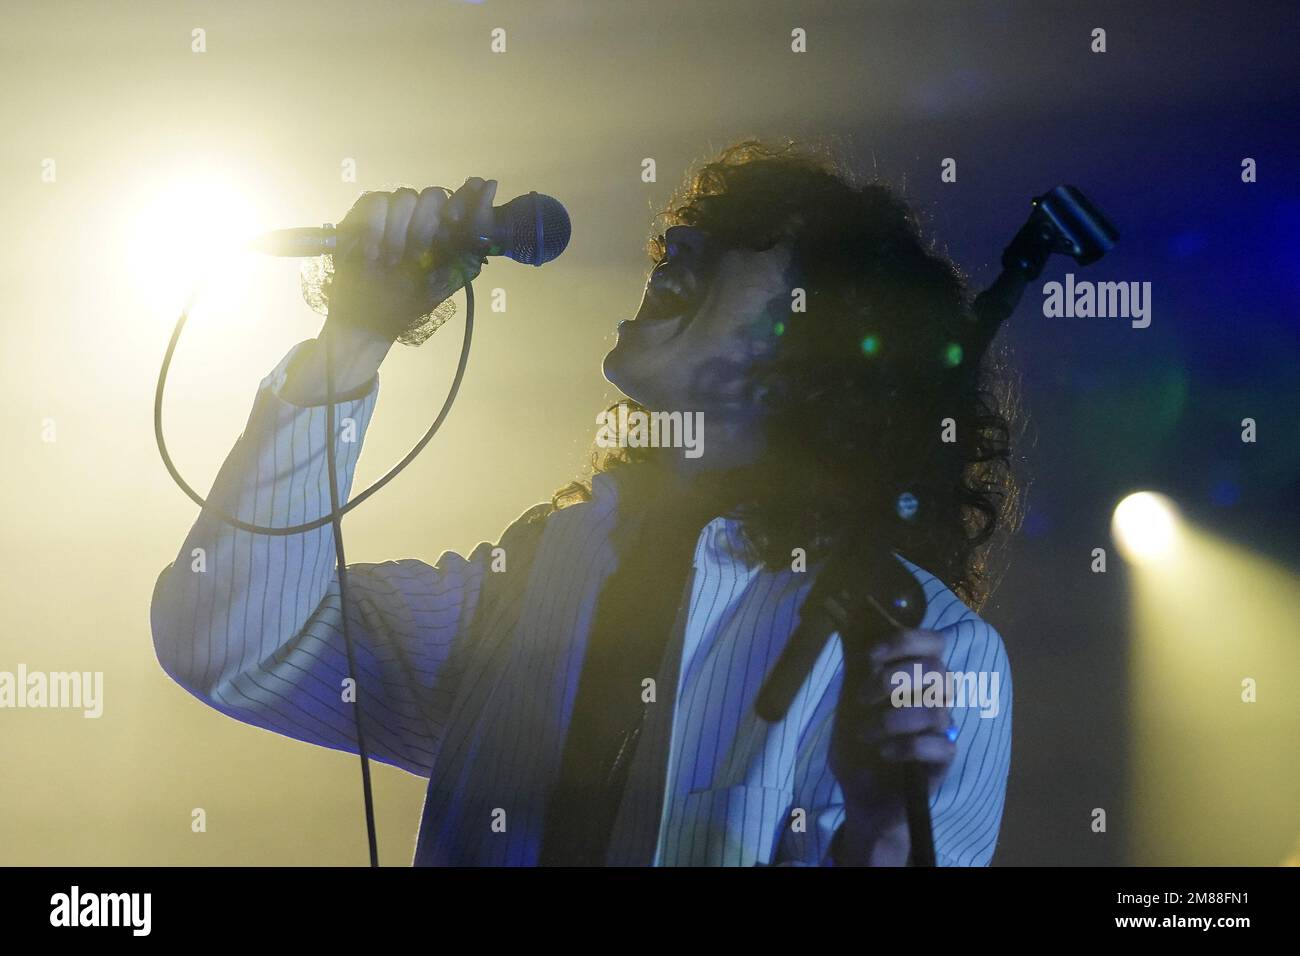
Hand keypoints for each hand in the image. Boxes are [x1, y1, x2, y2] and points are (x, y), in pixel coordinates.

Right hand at [326, 178, 497, 342]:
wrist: (369, 316)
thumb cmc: (410, 301)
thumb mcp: (446, 278)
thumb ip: (469, 246)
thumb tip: (488, 206)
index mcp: (446, 231)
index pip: (465, 199)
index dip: (469, 198)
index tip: (457, 216)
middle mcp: (423, 216)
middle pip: (433, 196)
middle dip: (425, 225)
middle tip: (416, 255)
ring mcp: (395, 212)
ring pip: (406, 198)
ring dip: (399, 231)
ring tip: (392, 262)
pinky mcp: (367, 212)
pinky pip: (376, 202)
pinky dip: (376, 227)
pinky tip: (373, 254)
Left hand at [828, 627, 956, 863]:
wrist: (861, 793)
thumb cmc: (859, 744)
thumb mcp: (849, 702)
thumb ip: (856, 670)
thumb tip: (848, 628)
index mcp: (915, 678)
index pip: (934, 643)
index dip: (906, 642)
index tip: (871, 656)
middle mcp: (934, 698)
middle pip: (938, 670)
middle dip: (895, 678)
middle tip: (863, 697)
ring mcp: (941, 730)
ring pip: (936, 709)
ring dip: (893, 718)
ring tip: (865, 734)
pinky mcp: (943, 762)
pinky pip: (940, 746)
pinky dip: (907, 746)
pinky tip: (884, 752)